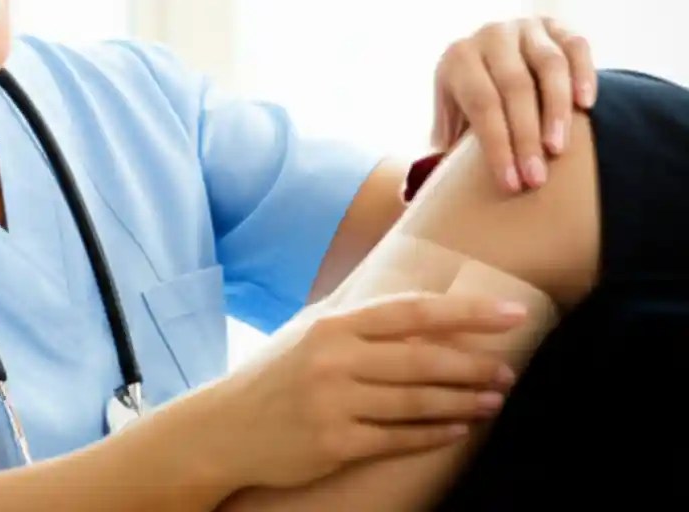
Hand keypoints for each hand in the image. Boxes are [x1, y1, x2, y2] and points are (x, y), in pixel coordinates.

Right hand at [213, 292, 524, 489]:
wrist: (224, 428)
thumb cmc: (273, 376)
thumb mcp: (305, 331)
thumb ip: (353, 312)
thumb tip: (408, 291)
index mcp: (332, 325)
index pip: (412, 312)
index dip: (467, 311)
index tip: (511, 313)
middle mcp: (333, 360)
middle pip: (422, 359)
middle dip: (474, 365)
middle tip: (508, 369)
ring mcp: (334, 404)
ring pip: (417, 402)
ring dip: (464, 401)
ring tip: (494, 399)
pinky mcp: (335, 445)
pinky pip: (398, 439)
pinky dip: (434, 434)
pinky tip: (459, 429)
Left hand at [432, 17, 596, 191]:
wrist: (491, 59)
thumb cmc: (470, 104)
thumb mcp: (450, 118)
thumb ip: (443, 145)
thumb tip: (425, 188)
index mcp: (457, 59)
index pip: (480, 103)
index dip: (496, 145)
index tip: (511, 184)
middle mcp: (489, 36)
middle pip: (514, 86)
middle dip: (525, 137)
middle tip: (536, 178)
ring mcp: (525, 27)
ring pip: (548, 65)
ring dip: (556, 110)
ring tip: (558, 150)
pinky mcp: (556, 25)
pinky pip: (575, 46)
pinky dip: (583, 73)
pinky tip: (585, 106)